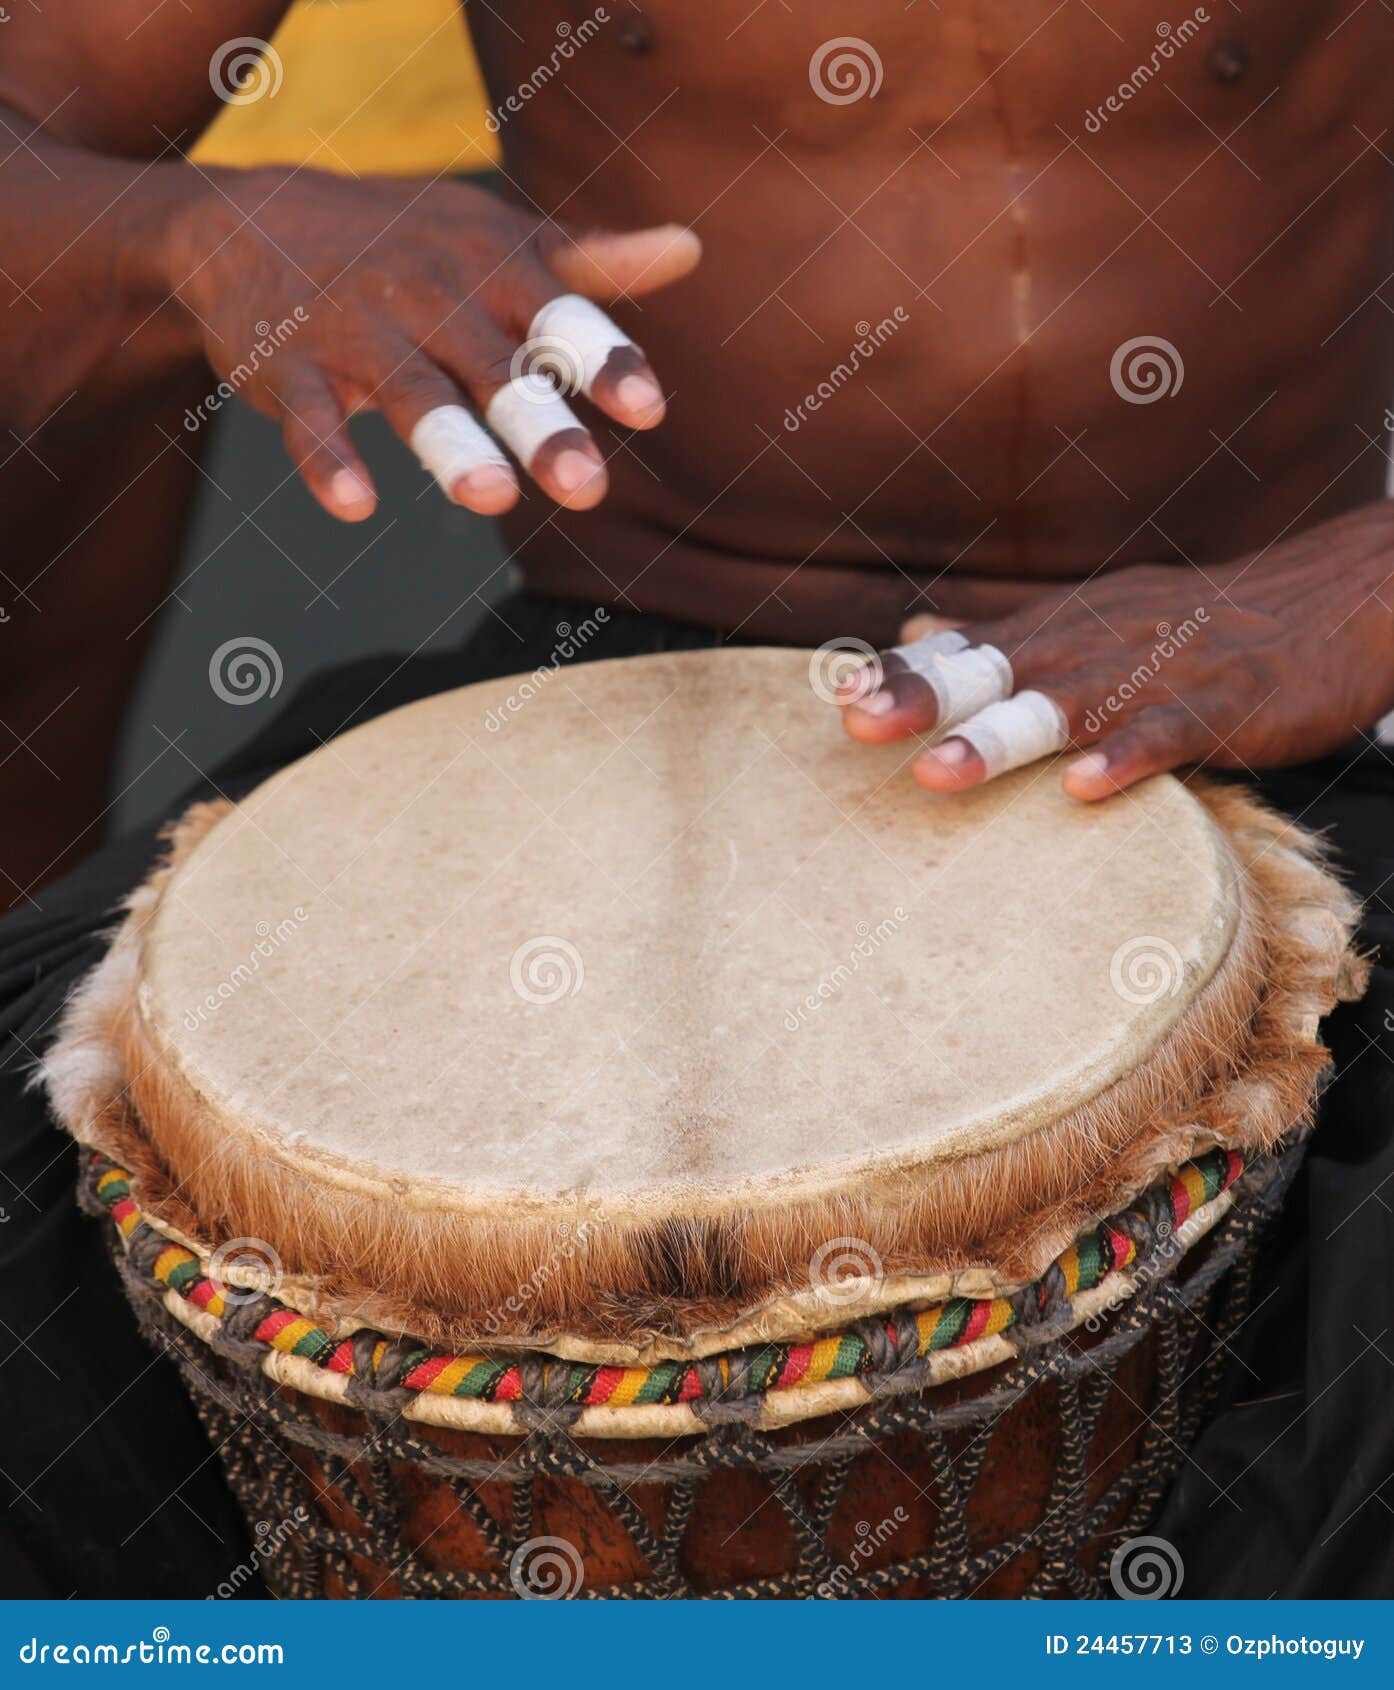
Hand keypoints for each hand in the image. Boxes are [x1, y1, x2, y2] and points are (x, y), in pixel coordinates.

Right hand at [162, 168, 700, 520]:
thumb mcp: (497, 240)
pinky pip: (311, 417)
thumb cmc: (405, 242)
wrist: (247, 221)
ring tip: (492, 498)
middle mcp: (429, 295)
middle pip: (495, 367)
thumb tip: (689, 249)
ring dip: (450, 444)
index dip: (604, 364)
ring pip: (411, 393)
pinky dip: (328, 458)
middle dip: (540, 426)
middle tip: (587, 488)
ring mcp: (356, 330)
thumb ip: (590, 265)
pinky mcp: (291, 367)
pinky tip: (354, 503)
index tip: (649, 409)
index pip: (559, 318)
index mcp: (490, 266)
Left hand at [840, 528, 1393, 799]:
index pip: (965, 649)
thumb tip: (913, 629)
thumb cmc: (1194, 622)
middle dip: (925, 696)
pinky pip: (1163, 738)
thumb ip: (1000, 631)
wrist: (1327, 600)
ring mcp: (1151, 676)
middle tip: (859, 721)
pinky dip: (1124, 760)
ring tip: (936, 772)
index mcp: (1058, 631)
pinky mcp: (1215, 708)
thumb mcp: (1090, 615)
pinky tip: (1084, 791)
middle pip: (993, 670)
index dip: (903, 672)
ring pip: (1064, 707)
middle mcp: (1090, 647)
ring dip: (997, 738)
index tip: (841, 693)